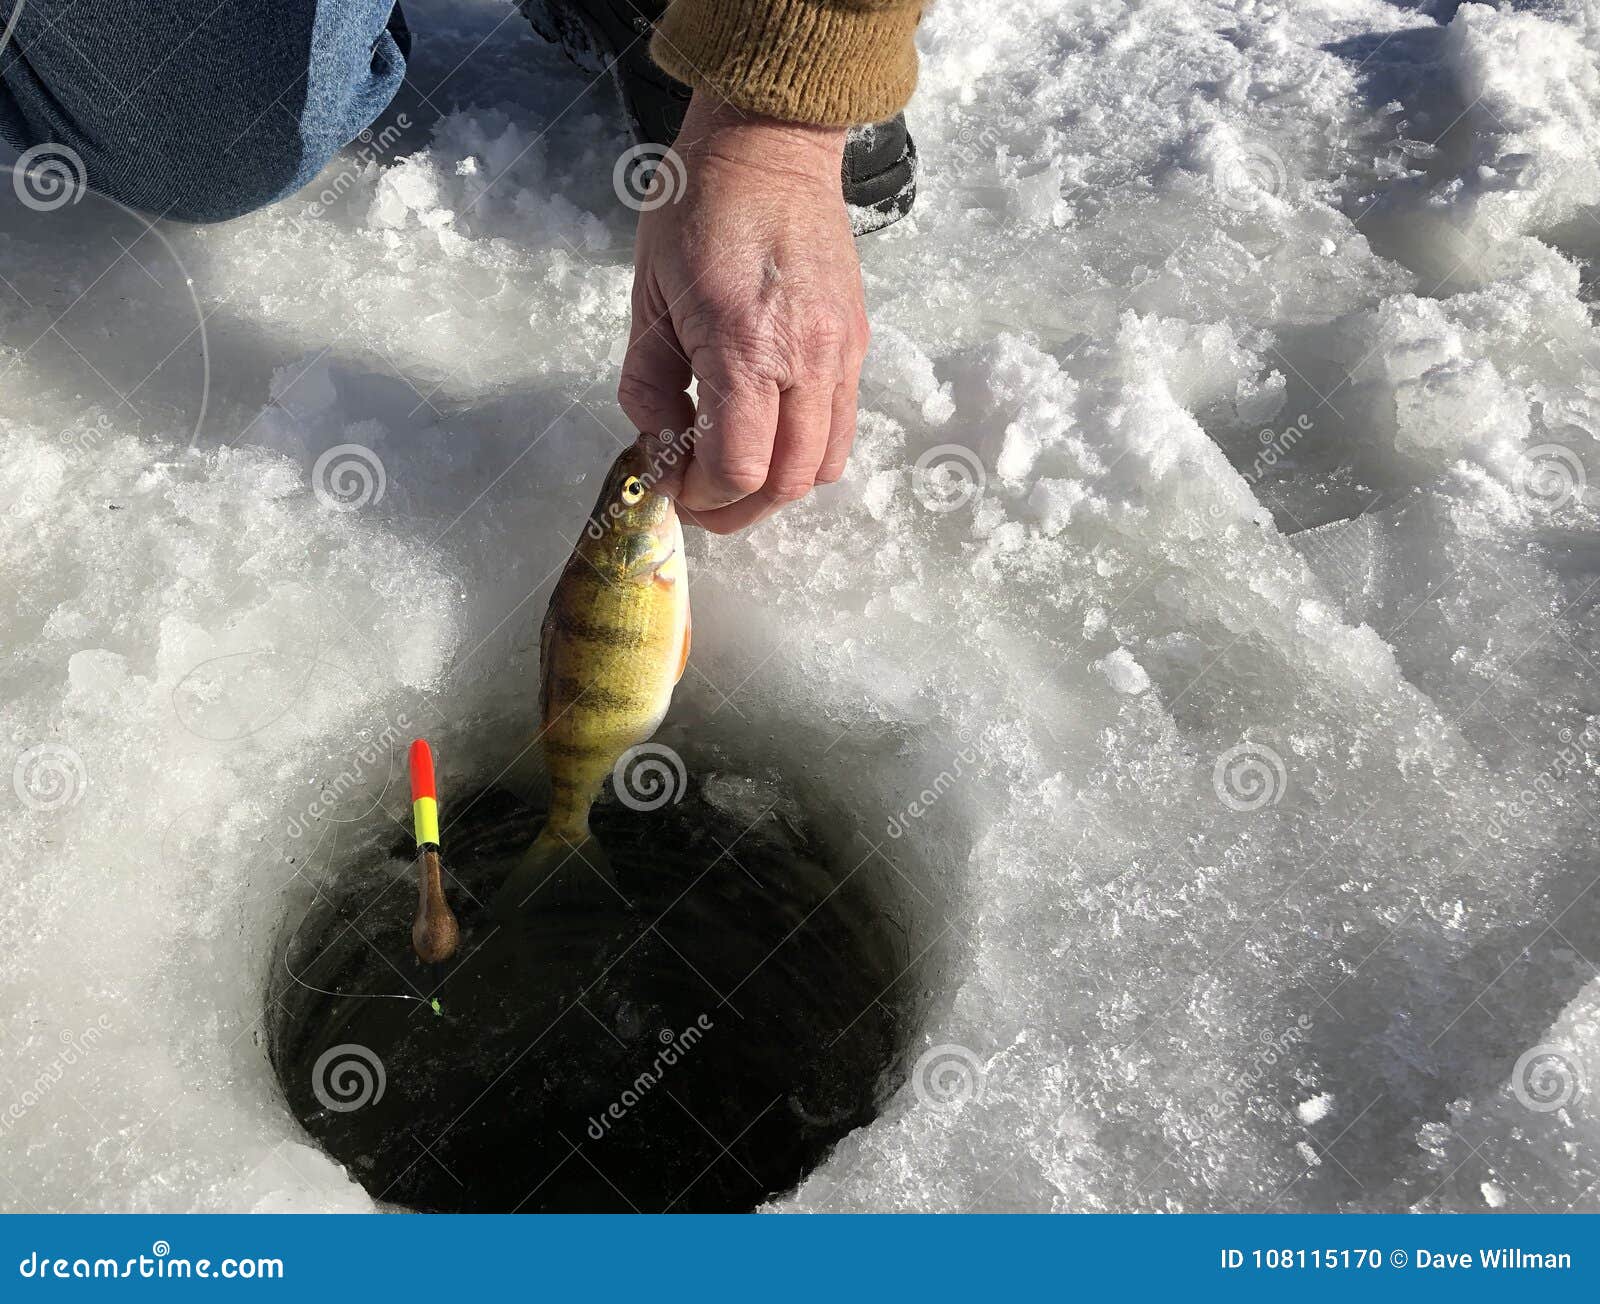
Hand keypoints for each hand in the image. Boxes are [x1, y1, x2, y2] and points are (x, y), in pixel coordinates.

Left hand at [619, 91, 869, 532]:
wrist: (770, 143)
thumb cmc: (697, 208)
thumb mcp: (648, 299)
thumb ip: (650, 385)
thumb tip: (662, 447)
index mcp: (744, 347)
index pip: (738, 467)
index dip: (701, 494)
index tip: (672, 486)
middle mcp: (805, 359)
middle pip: (788, 482)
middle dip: (740, 507)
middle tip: (701, 500)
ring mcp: (841, 353)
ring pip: (825, 464)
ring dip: (778, 486)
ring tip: (736, 473)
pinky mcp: (857, 343)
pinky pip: (841, 426)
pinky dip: (805, 451)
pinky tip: (768, 432)